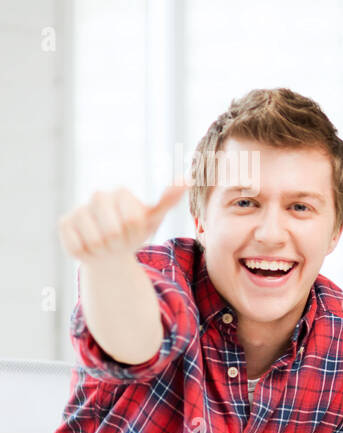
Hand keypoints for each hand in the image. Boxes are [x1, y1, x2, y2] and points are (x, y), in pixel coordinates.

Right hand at [57, 185, 184, 264]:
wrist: (111, 249)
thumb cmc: (134, 231)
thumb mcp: (153, 218)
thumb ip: (169, 199)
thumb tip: (188, 178)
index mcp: (121, 192)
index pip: (132, 220)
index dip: (135, 233)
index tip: (135, 230)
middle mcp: (98, 196)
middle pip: (112, 231)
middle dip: (119, 243)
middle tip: (120, 240)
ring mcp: (78, 209)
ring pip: (94, 241)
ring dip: (104, 250)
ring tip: (106, 244)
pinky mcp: (64, 223)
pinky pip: (77, 247)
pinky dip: (87, 254)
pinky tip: (90, 247)